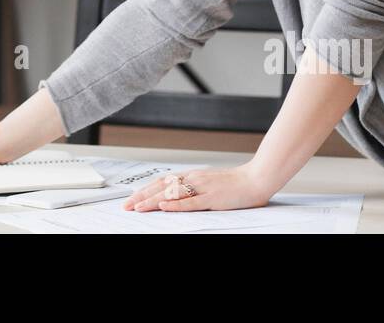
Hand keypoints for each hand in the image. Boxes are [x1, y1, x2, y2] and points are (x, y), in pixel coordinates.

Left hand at [122, 163, 272, 212]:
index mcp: (192, 176)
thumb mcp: (209, 183)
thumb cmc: (235, 184)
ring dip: (152, 201)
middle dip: (142, 196)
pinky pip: (190, 202)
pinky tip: (163, 207)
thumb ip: (193, 188)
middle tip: (126, 205)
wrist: (256, 179)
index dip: (145, 189)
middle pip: (162, 187)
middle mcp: (194, 179)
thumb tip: (176, 195)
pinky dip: (175, 205)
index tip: (132, 198)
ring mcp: (202, 188)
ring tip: (137, 207)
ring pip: (172, 194)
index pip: (162, 182)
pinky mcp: (212, 198)